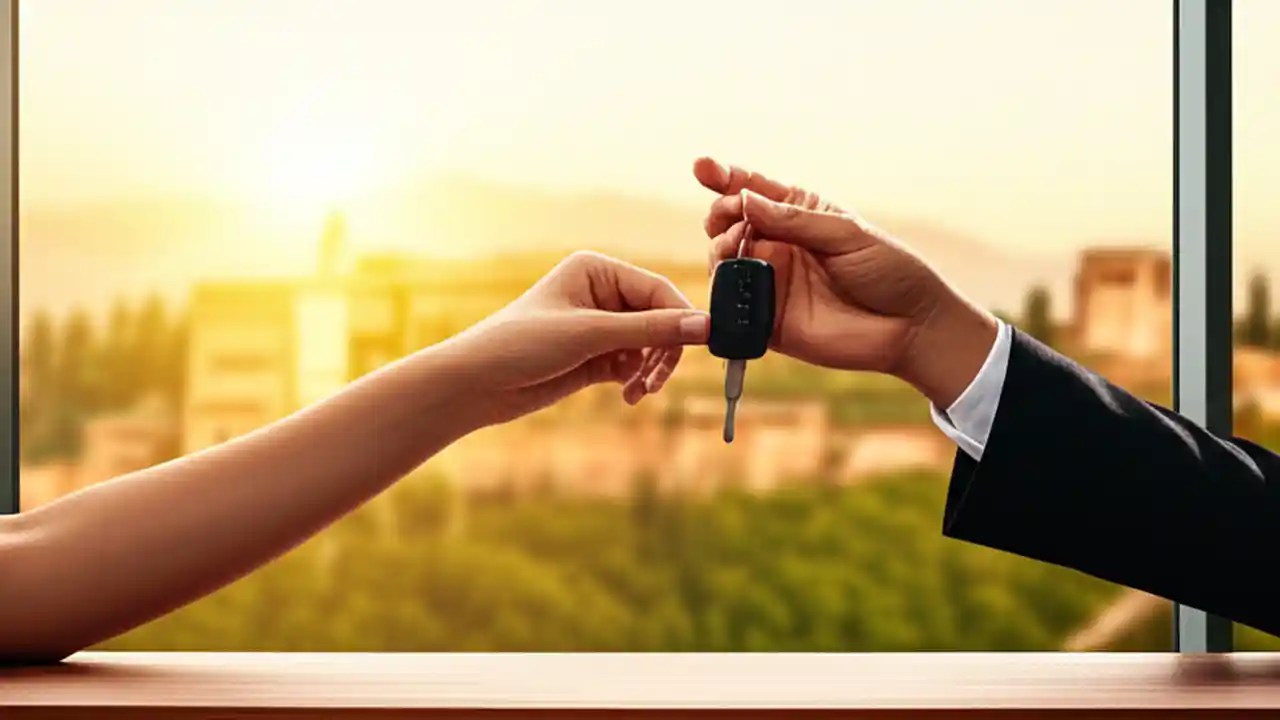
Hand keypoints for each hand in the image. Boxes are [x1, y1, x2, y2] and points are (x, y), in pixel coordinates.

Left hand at [443, 251, 708, 426]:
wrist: (476, 384)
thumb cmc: (521, 344)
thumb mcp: (590, 334)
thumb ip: (650, 329)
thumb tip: (705, 326)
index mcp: (598, 270)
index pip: (658, 290)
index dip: (682, 319)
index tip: (703, 346)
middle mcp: (601, 293)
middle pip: (659, 319)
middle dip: (663, 351)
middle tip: (656, 380)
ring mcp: (598, 326)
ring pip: (649, 346)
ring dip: (650, 370)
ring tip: (637, 392)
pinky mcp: (593, 356)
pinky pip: (633, 365)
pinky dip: (637, 381)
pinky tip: (627, 396)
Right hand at [693, 157, 995, 407]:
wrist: (911, 326)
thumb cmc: (889, 270)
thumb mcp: (846, 233)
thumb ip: (794, 220)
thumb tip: (746, 200)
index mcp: (799, 215)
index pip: (753, 190)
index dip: (724, 176)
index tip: (702, 167)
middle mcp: (779, 245)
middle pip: (730, 222)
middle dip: (720, 212)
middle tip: (727, 213)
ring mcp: (771, 281)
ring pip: (725, 260)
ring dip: (720, 247)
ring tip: (733, 244)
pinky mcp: (768, 320)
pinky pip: (733, 305)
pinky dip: (723, 292)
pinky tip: (729, 279)